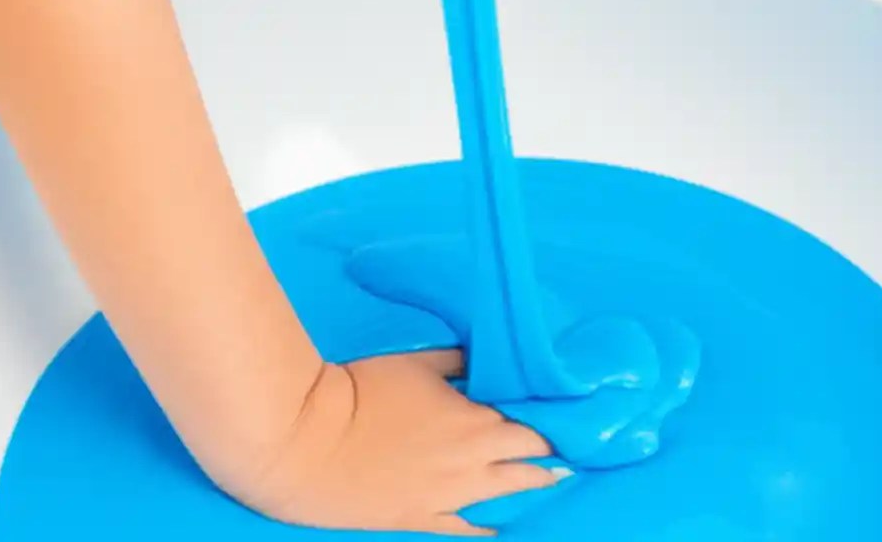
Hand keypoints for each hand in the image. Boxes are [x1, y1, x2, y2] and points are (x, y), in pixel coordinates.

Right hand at [211, 350, 561, 535]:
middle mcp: (471, 466)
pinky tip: (502, 526)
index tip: (570, 420)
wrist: (310, 442)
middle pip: (529, 467)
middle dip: (551, 459)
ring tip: (551, 482)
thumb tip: (486, 357)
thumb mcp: (416, 362)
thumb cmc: (361, 392)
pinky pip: (466, 530)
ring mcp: (447, 499)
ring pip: (504, 499)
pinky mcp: (420, 519)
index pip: (534, 429)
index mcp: (475, 423)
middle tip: (570, 454)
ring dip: (530, 488)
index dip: (555, 426)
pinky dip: (488, 526)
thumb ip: (458, 361)